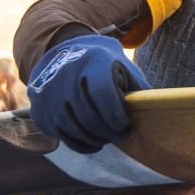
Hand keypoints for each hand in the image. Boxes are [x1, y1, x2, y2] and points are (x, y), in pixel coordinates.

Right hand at [27, 35, 150, 153]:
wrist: (65, 50)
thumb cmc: (104, 64)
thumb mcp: (124, 67)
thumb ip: (138, 89)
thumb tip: (155, 116)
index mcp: (94, 61)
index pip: (102, 91)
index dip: (115, 113)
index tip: (124, 125)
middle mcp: (66, 73)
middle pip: (88, 114)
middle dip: (108, 131)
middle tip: (122, 137)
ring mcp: (48, 91)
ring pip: (72, 127)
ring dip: (94, 139)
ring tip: (108, 139)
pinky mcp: (38, 107)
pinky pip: (59, 134)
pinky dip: (78, 144)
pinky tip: (93, 143)